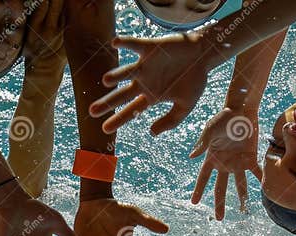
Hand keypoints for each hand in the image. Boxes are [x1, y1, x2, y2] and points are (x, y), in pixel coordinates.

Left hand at [89, 33, 213, 134]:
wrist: (203, 55)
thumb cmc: (194, 80)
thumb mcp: (185, 107)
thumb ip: (170, 121)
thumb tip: (151, 133)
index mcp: (150, 97)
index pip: (130, 111)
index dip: (118, 120)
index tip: (104, 129)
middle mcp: (144, 82)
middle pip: (121, 95)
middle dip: (107, 103)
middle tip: (92, 111)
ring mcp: (145, 65)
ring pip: (126, 72)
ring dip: (116, 75)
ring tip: (106, 81)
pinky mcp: (150, 48)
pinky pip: (135, 45)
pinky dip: (126, 43)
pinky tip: (115, 43)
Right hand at [190, 109, 261, 219]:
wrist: (241, 108)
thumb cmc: (223, 117)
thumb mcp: (209, 130)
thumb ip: (202, 144)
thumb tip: (191, 157)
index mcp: (212, 158)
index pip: (203, 178)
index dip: (199, 190)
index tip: (194, 202)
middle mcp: (224, 163)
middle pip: (220, 188)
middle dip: (220, 203)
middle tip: (219, 218)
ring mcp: (238, 162)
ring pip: (239, 184)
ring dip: (241, 197)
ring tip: (243, 211)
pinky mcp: (251, 157)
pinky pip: (256, 171)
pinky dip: (260, 179)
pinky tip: (264, 190)